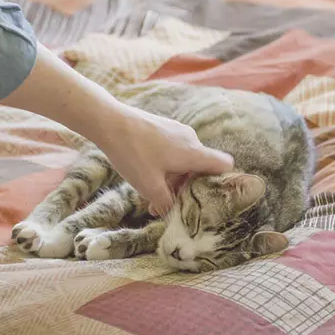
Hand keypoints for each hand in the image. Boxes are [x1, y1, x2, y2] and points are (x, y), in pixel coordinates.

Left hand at [96, 103, 233, 215]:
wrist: (110, 122)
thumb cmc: (132, 153)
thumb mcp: (149, 186)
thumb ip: (165, 204)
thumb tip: (170, 213)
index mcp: (193, 153)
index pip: (225, 165)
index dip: (222, 181)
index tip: (207, 196)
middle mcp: (191, 140)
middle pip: (200, 167)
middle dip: (186, 187)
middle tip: (167, 203)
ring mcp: (178, 131)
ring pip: (185, 160)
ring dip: (173, 178)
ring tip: (150, 193)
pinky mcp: (165, 128)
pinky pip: (174, 150)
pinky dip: (166, 165)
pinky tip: (145, 173)